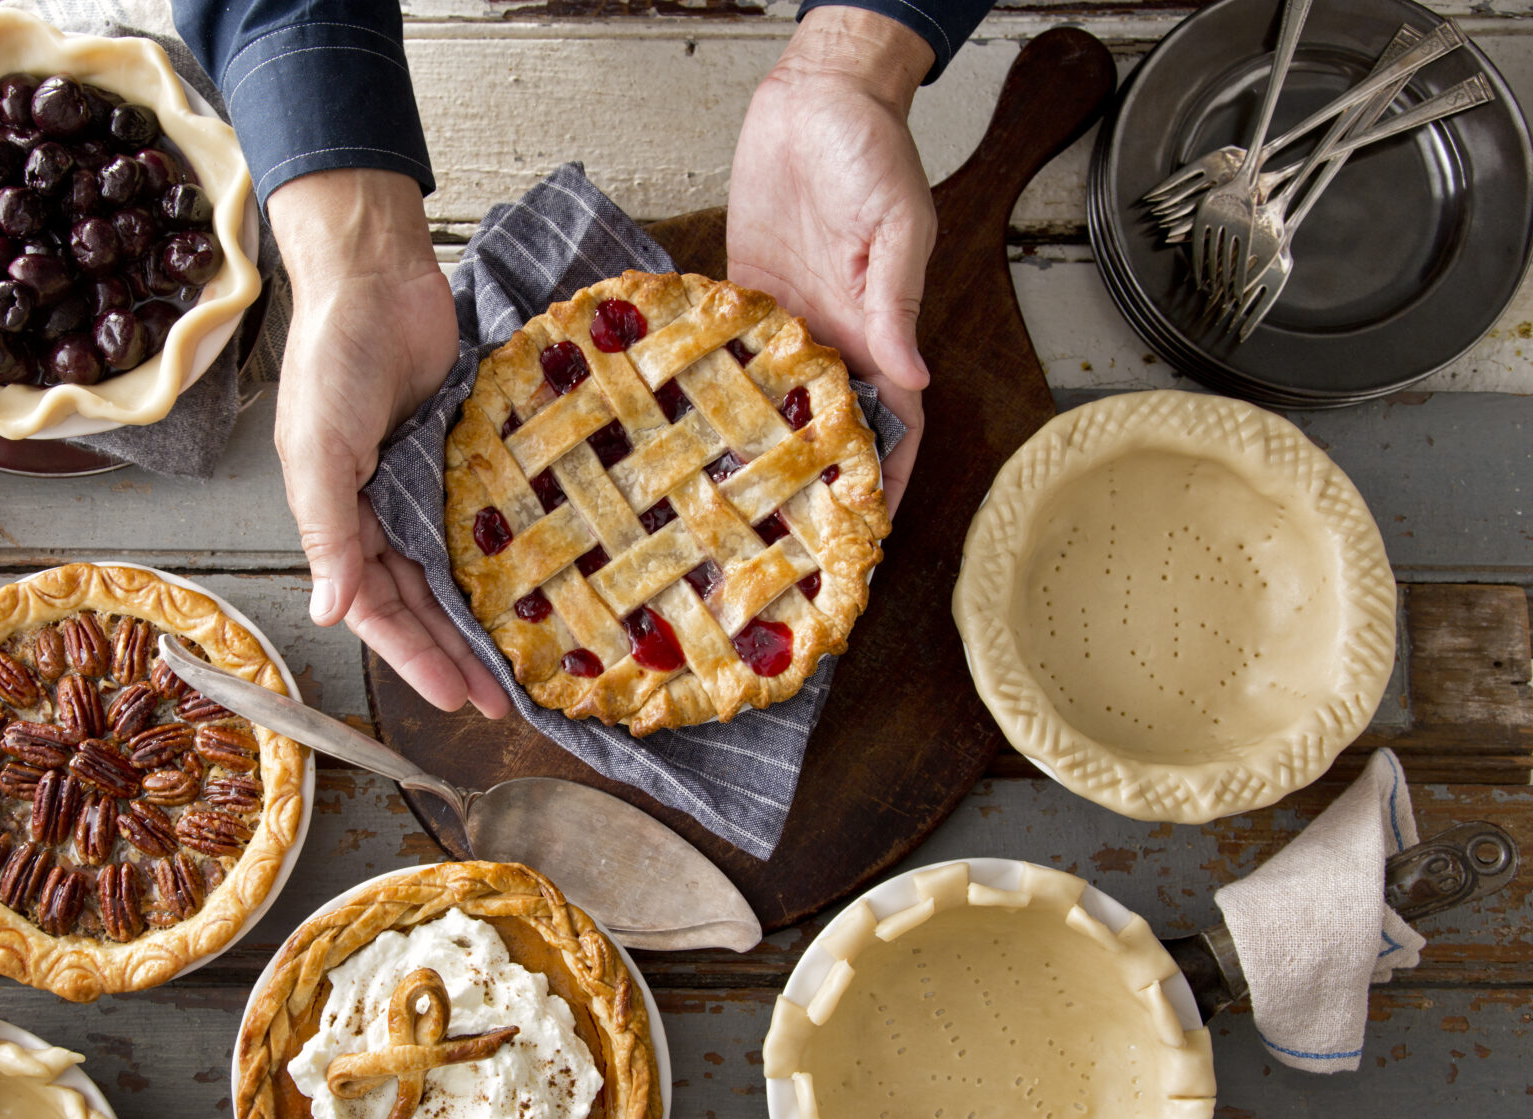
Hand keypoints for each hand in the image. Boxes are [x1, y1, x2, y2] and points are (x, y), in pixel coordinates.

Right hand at [266, 169, 509, 717]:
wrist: (376, 276)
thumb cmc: (334, 359)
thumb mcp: (318, 450)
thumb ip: (326, 532)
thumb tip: (327, 613)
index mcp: (338, 519)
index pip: (376, 608)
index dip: (414, 656)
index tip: (453, 698)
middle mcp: (379, 512)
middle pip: (421, 601)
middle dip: (455, 653)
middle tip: (500, 701)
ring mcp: (422, 486)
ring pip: (455, 570)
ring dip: (482, 617)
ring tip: (521, 663)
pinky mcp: (461, 456)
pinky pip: (484, 519)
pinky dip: (503, 555)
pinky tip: (537, 587)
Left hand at [727, 7, 936, 516]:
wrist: (815, 96)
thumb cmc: (869, 147)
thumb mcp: (898, 222)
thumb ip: (896, 298)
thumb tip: (910, 373)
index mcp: (878, 326)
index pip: (892, 422)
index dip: (886, 478)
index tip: (870, 534)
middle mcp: (831, 336)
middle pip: (826, 429)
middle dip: (813, 485)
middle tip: (785, 545)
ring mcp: (783, 323)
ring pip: (772, 405)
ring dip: (757, 453)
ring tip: (727, 509)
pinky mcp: (739, 299)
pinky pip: (724, 356)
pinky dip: (710, 393)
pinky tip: (685, 433)